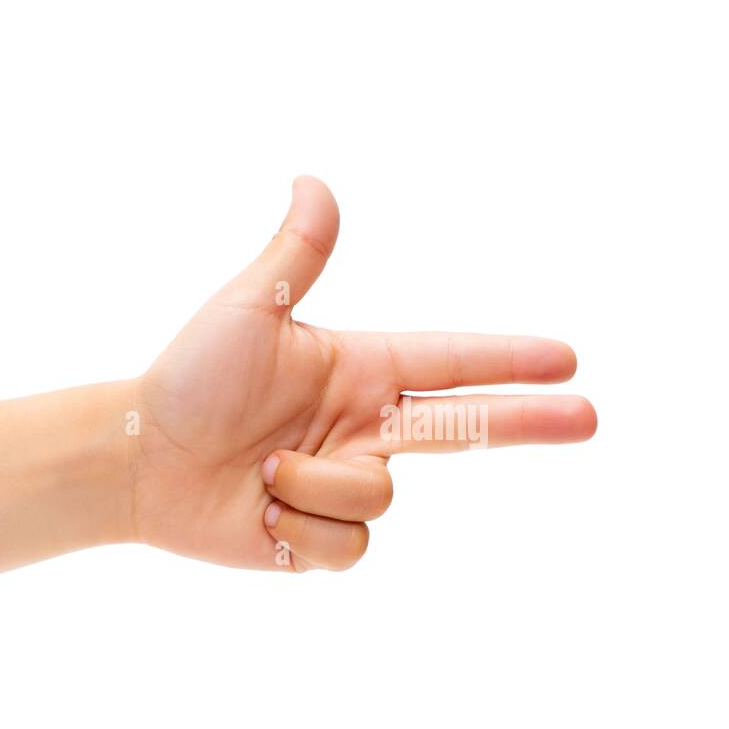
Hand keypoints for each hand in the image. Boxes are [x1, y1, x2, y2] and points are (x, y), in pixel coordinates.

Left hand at [131, 177, 596, 571]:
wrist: (138, 461)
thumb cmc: (188, 379)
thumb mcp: (247, 311)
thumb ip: (296, 255)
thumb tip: (314, 182)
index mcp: (361, 370)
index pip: (452, 362)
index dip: (509, 362)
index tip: (566, 359)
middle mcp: (366, 426)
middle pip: (467, 428)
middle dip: (528, 422)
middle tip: (590, 418)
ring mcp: (348, 483)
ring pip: (379, 497)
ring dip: (315, 482)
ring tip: (262, 470)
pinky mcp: (323, 538)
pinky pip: (348, 546)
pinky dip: (301, 529)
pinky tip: (262, 514)